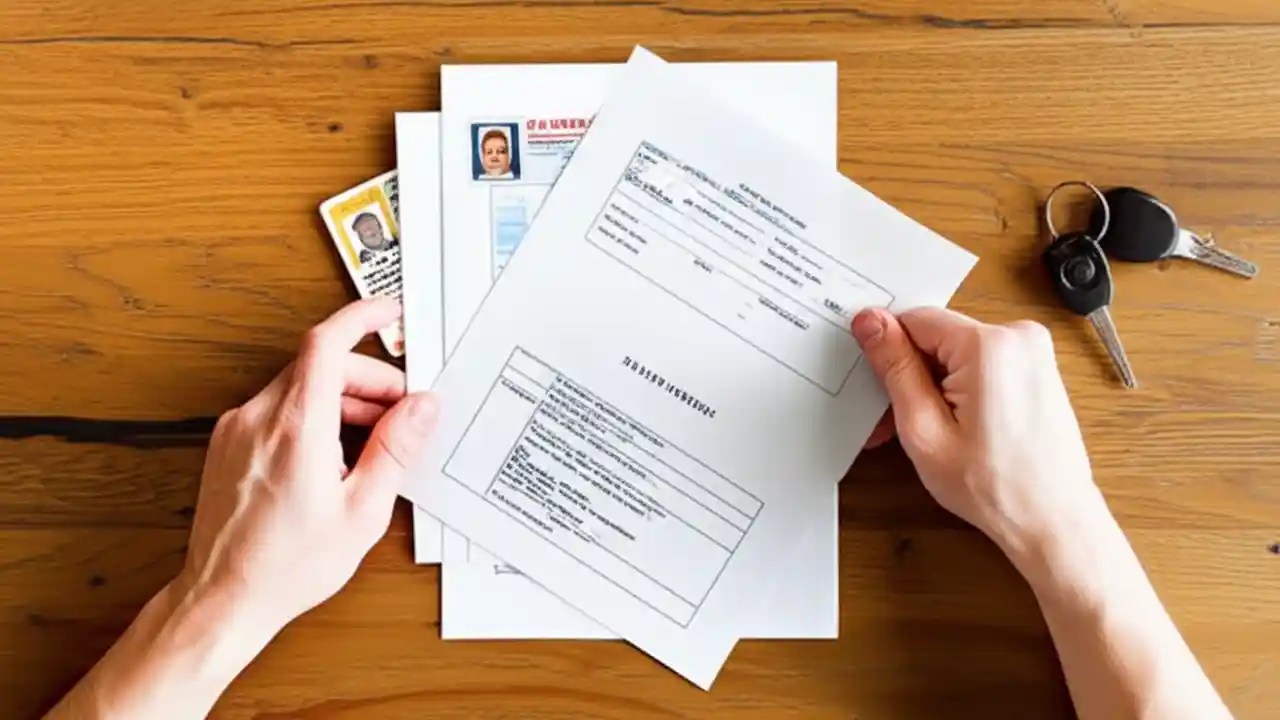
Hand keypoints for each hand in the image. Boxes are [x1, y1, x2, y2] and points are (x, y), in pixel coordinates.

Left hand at [178, 297, 437, 635]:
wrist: (223, 597)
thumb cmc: (287, 565)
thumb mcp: (363, 510)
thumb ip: (396, 448)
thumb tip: (422, 407)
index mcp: (297, 429)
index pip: (327, 343)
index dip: (361, 318)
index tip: (388, 313)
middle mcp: (260, 418)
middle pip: (321, 366)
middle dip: (368, 380)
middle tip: (400, 414)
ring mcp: (238, 428)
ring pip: (301, 387)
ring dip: (342, 400)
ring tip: (369, 445)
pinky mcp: (228, 442)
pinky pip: (279, 409)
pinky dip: (314, 417)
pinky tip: (334, 457)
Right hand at [851, 307, 1105, 554]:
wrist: (1054, 520)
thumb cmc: (996, 488)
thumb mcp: (924, 429)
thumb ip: (895, 368)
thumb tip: (871, 322)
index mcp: (989, 345)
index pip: (915, 319)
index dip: (889, 352)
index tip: (880, 388)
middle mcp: (1019, 337)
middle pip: (937, 337)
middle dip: (910, 376)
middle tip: (894, 424)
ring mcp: (1034, 352)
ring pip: (957, 353)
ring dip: (933, 387)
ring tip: (925, 434)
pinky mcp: (1038, 368)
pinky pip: (982, 365)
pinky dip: (960, 390)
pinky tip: (952, 428)